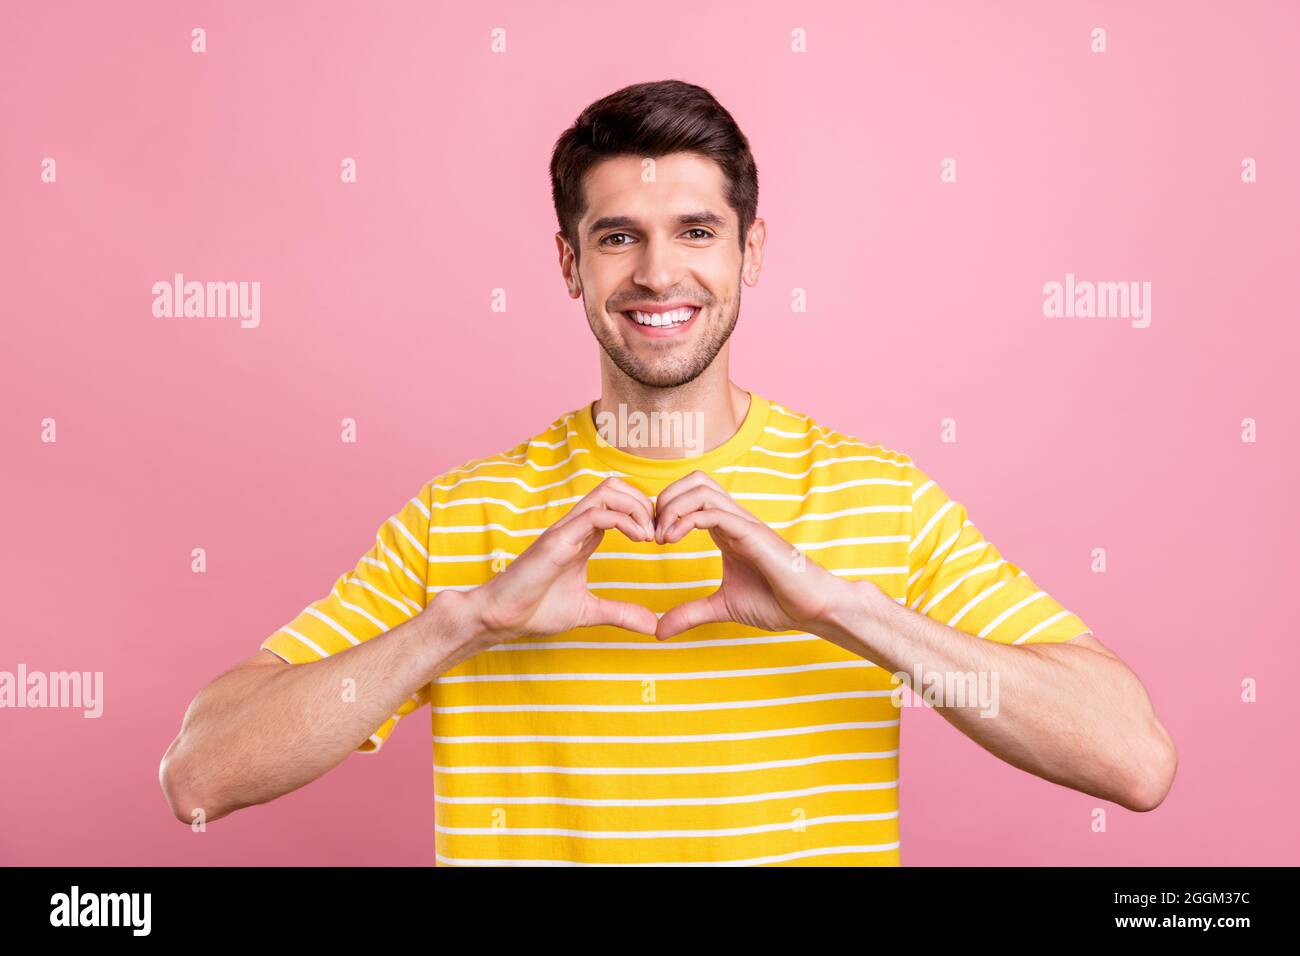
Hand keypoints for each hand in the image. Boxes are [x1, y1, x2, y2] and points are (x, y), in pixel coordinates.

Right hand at [464, 477, 659, 644]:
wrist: (499, 618)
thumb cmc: (535, 609)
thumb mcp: (589, 611)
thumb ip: (621, 613)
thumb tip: (653, 626)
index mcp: (583, 536)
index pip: (618, 503)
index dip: (644, 513)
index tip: (660, 540)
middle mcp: (574, 526)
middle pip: (615, 486)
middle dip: (644, 503)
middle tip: (658, 534)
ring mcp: (565, 530)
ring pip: (607, 491)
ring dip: (637, 507)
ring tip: (649, 535)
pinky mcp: (556, 540)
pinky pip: (595, 514)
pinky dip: (624, 520)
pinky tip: (639, 540)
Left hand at [653, 471, 860, 640]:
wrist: (812, 608)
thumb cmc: (777, 603)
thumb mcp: (722, 607)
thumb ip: (690, 613)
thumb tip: (659, 630)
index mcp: (726, 529)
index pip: (690, 495)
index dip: (664, 509)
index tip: (652, 539)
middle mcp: (734, 519)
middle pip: (694, 480)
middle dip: (664, 499)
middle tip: (653, 534)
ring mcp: (743, 523)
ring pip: (701, 487)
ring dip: (672, 506)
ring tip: (662, 538)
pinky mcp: (752, 533)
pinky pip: (713, 511)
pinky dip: (685, 520)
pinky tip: (674, 541)